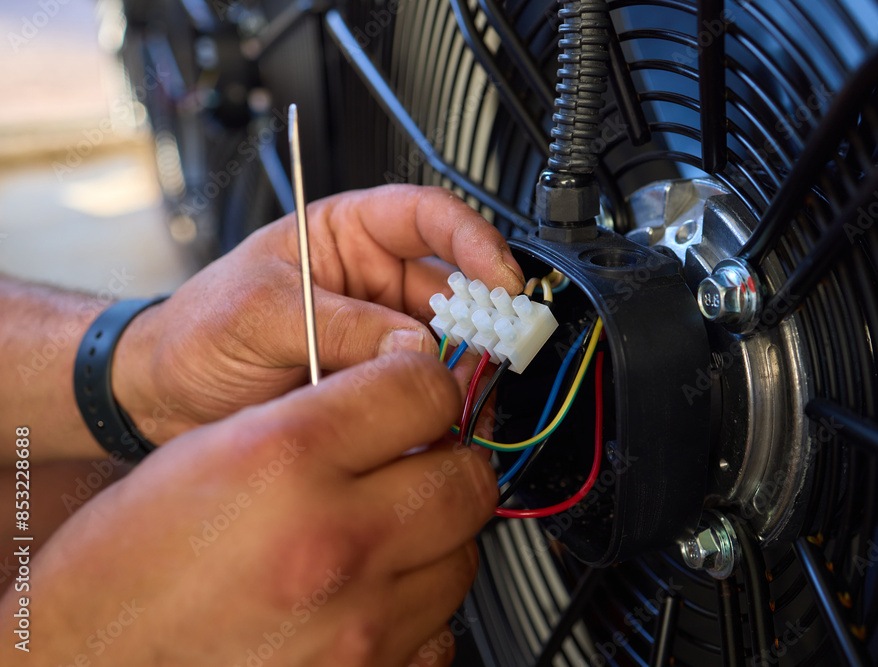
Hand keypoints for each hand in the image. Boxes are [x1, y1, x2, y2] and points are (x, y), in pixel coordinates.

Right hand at [4, 352, 496, 665]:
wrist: (95, 657)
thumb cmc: (135, 555)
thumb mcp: (217, 445)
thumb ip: (322, 413)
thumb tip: (412, 398)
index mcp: (285, 457)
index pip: (424, 388)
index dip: (426, 381)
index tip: (421, 391)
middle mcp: (331, 540)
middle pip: (467, 475)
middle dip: (449, 459)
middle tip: (420, 459)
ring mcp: (357, 622)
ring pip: (464, 552)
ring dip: (437, 533)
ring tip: (386, 529)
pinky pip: (443, 627)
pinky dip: (422, 605)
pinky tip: (379, 590)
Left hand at [112, 185, 523, 442]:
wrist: (163, 398)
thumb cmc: (196, 331)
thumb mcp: (259, 314)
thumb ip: (337, 326)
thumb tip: (412, 347)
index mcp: (346, 235)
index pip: (426, 216)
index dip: (471, 239)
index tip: (498, 276)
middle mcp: (374, 282)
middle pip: (453, 286)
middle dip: (482, 317)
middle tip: (497, 350)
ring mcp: (380, 336)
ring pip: (449, 343)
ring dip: (467, 366)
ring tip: (468, 392)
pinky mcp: (377, 384)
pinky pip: (425, 388)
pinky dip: (443, 404)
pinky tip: (444, 417)